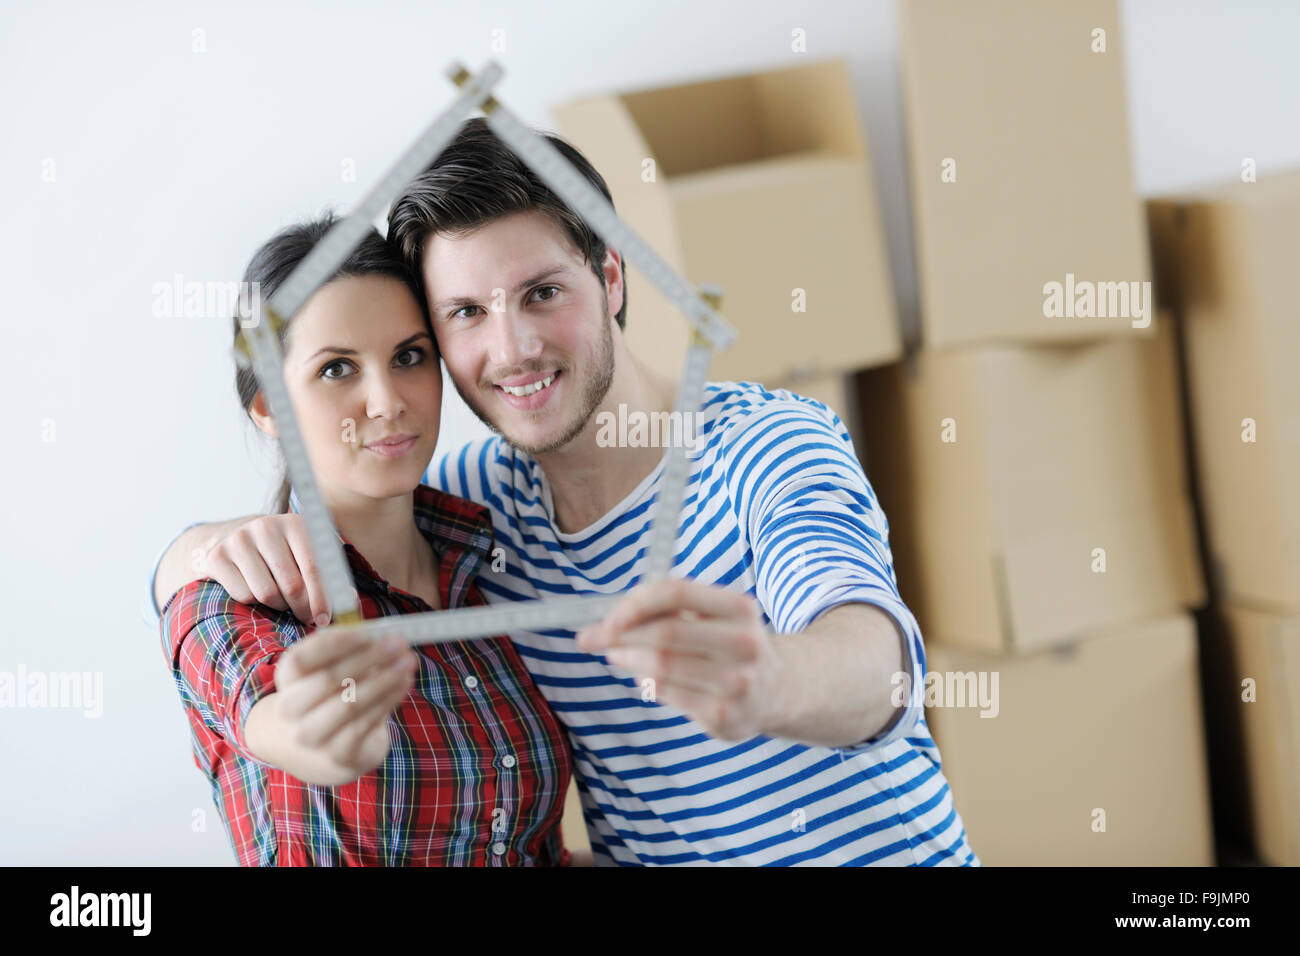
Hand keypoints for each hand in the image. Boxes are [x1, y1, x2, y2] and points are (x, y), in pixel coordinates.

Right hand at [195, 514, 333, 625]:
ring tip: (282, 598)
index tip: (325, 620)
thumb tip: (349, 600)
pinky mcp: (218, 556)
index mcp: (297, 524)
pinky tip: (257, 589)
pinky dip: (254, 603)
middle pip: (292, 585)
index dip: (323, 598)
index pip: (315, 567)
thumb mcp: (312, 556)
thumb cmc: (286, 553)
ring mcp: (240, 539)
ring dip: (279, 605)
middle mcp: (267, 526)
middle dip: (303, 608)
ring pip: (267, 594)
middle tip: (307, 617)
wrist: (239, 540)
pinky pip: (243, 596)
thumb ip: (333, 576)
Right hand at [251, 625, 418, 785]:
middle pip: (328, 679)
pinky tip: (404, 684)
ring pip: (351, 702)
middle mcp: (291, 709)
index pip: (301, 658)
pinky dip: (389, 699)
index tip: (369, 633)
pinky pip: (366, 722)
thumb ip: (352, 651)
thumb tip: (386, 638)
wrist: (320, 751)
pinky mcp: (337, 754)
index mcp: (287, 678)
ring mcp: (311, 735)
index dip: (335, 644)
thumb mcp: (331, 670)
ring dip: (385, 679)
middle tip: (400, 643)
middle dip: (369, 658)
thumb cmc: (331, 697)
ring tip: (408, 663)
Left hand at [575, 579, 779, 740]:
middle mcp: (744, 644)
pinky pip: (668, 694)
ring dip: (627, 659)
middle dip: (619, 634)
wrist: (777, 690)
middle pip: (665, 632)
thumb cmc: (729, 645)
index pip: (676, 592)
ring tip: (615, 655)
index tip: (607, 616)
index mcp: (740, 608)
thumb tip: (604, 623)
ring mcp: (736, 683)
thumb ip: (668, 610)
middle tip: (592, 637)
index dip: (635, 602)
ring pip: (661, 667)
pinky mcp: (724, 716)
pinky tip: (643, 677)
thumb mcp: (715, 615)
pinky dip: (647, 683)